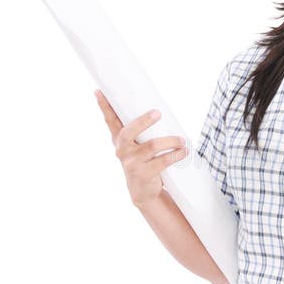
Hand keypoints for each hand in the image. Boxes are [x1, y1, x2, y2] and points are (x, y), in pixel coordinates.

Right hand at [94, 90, 188, 207]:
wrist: (143, 192)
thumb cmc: (143, 162)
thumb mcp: (137, 147)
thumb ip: (141, 132)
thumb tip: (157, 110)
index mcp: (119, 140)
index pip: (110, 121)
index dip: (104, 106)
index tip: (99, 91)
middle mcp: (121, 150)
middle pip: (128, 131)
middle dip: (143, 121)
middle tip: (158, 113)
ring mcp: (131, 162)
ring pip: (152, 145)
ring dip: (171, 141)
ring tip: (182, 140)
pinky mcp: (143, 173)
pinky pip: (163, 160)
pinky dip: (176, 155)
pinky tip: (184, 152)